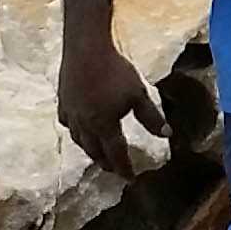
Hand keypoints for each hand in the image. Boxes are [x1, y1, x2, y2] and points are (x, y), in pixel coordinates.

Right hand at [57, 38, 167, 176]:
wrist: (86, 50)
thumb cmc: (116, 71)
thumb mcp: (139, 94)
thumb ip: (152, 117)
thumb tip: (168, 135)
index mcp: (104, 125)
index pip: (115, 153)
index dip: (123, 167)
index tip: (130, 179)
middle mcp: (84, 124)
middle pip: (95, 150)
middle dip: (106, 162)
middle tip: (115, 169)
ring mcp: (70, 114)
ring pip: (79, 140)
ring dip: (90, 150)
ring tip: (98, 154)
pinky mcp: (62, 102)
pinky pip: (67, 125)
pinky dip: (76, 133)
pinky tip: (79, 130)